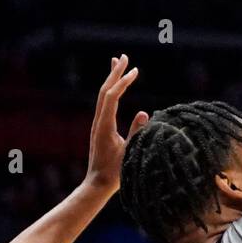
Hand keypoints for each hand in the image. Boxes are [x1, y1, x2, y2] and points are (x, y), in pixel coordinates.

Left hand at [85, 55, 148, 194]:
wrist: (97, 186)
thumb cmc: (115, 173)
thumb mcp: (129, 153)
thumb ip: (136, 133)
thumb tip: (144, 112)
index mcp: (104, 126)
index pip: (112, 97)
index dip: (123, 82)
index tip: (135, 70)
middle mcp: (98, 122)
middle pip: (105, 91)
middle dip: (114, 73)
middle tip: (123, 56)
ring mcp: (98, 125)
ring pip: (103, 97)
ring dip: (111, 80)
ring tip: (117, 64)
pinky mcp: (100, 129)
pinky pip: (105, 105)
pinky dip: (111, 92)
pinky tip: (115, 89)